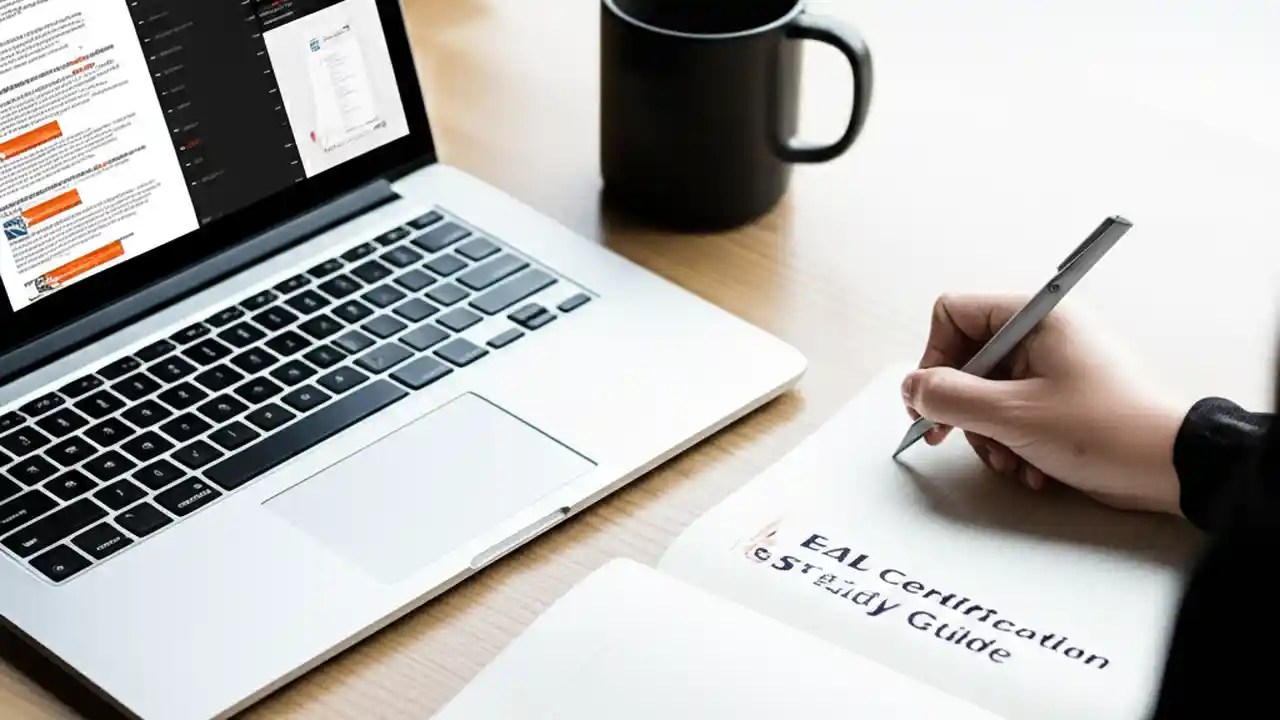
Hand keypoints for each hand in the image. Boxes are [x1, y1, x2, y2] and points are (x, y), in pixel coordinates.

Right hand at [900, 294, 1190, 516]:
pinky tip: (1029, 467)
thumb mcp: (1013, 416)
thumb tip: (911, 387)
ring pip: (987, 390)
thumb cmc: (1107, 429)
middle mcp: (1043, 332)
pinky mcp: (1062, 397)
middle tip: (951, 438)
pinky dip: (1012, 441)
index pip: (953, 313)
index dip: (933, 357)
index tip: (932, 400)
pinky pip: (1013, 411)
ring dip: (986, 432)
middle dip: (961, 406)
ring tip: (1008, 461)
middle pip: (967, 358)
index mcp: (1035, 316)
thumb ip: (950, 397)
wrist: (1177, 466)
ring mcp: (1053, 365)